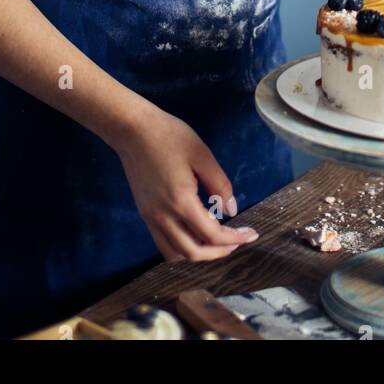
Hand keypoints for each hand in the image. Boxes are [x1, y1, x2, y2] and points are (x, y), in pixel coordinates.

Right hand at [114, 103, 258, 262]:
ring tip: (216, 241)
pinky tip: (194, 233)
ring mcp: (150, 217)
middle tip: (237, 240)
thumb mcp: (201, 154)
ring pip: (175, 253)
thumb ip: (219, 184)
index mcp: (180, 201)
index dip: (234, 239)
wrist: (132, 130)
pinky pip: (163, 243)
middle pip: (193, 252)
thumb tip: (232, 211)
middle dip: (219, 252)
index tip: (250, 235)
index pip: (211, 235)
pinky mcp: (145, 213)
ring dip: (199, 253)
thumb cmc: (169, 136)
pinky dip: (181, 247)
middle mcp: (163, 216)